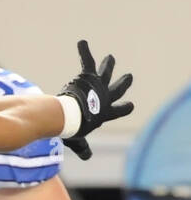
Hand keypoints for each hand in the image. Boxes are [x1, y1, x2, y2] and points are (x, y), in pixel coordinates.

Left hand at [58, 41, 133, 159]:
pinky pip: (87, 61)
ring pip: (105, 73)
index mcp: (104, 114)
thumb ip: (83, 147)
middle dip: (123, 83)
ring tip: (110, 58)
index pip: (117, 111)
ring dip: (108, 65)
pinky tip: (82, 42)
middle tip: (128, 77)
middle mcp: (104, 98)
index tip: (130, 105)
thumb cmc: (73, 129)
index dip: (124, 108)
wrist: (69, 116)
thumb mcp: (78, 140)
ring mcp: (97, 86)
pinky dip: (84, 51)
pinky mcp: (88, 77)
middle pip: (117, 90)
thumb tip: (87, 157)